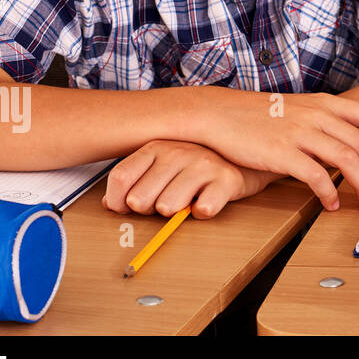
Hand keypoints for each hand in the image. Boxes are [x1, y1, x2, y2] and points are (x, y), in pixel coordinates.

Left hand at [103, 140, 274, 218]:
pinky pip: (202, 210)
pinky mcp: (227, 179)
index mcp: (157, 146)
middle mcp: (178, 152)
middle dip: (150, 209)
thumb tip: (111, 204)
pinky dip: (203, 212)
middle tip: (167, 201)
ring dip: (177, 212)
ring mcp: (203, 164)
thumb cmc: (199, 165)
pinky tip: (208, 199)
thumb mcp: (163, 165)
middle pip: (139, 199)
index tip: (130, 207)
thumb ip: (136, 180)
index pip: (120, 178)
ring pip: (168, 207)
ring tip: (190, 198)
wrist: (247, 156)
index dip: (119, 202)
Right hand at [192, 87, 358, 210]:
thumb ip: (325, 122)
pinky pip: (315, 176)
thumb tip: (351, 144)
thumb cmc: (260, 115)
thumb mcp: (300, 108)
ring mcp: (301, 132)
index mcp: (326, 103)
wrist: (220, 113)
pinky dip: (329, 192)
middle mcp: (318, 115)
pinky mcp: (282, 153)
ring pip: (346, 160)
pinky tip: (330, 205)